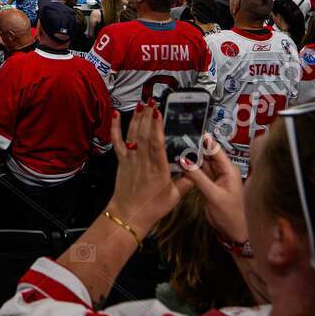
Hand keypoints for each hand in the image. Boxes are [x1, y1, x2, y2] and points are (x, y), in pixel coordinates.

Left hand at [105, 103, 187, 236]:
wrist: (129, 215)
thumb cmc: (152, 208)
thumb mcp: (175, 197)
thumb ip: (188, 182)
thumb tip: (199, 170)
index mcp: (158, 169)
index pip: (156, 144)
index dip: (157, 127)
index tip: (159, 112)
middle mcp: (143, 161)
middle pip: (144, 134)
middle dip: (148, 115)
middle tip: (152, 100)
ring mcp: (130, 159)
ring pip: (132, 134)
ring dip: (137, 117)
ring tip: (142, 103)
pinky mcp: (122, 160)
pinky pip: (117, 141)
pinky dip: (115, 127)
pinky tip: (117, 115)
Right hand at [179, 133, 249, 246]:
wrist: (234, 233)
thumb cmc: (231, 216)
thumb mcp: (213, 195)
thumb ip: (198, 177)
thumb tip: (184, 160)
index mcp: (229, 170)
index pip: (215, 149)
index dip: (203, 140)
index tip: (189, 130)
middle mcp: (223, 171)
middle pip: (206, 155)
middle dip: (193, 148)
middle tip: (176, 141)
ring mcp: (216, 178)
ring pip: (201, 164)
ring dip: (191, 159)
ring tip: (176, 151)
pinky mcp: (209, 186)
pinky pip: (199, 174)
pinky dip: (191, 171)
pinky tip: (180, 165)